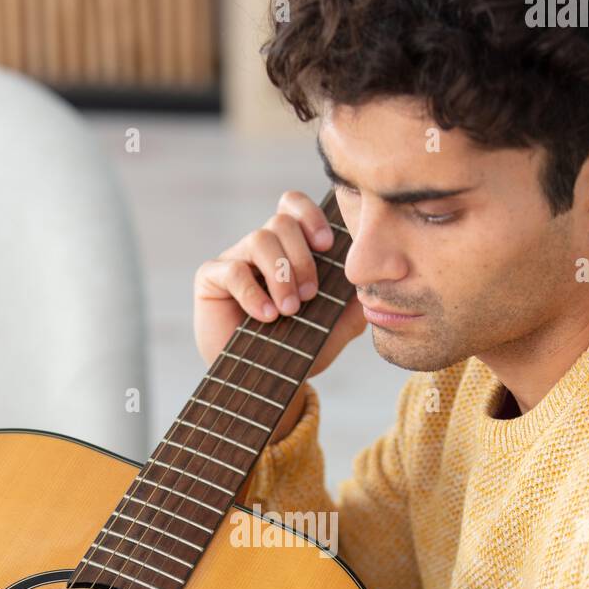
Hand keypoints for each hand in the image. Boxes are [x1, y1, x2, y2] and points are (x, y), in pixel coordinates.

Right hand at [193, 189, 364, 377]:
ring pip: (259, 239)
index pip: (293, 206)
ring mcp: (235, 259)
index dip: (310, 215)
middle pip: (280, 222)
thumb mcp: (332, 329)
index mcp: (288, 248)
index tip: (327, 245)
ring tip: (289, 311)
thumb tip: (378, 286)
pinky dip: (253, 292)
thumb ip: (353, 306)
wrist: (260, 382)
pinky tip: (267, 316)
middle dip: (302, 259)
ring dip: (281, 275)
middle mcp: (261, 248)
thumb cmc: (294, 349)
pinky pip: (233, 270)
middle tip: (310, 295)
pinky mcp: (211, 278)